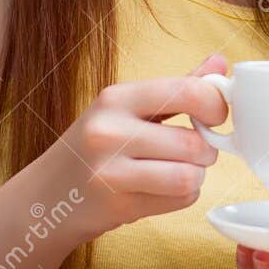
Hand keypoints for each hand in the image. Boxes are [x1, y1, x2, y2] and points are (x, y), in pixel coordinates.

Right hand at [51, 53, 229, 241]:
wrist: (49, 194)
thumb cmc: (96, 147)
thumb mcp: (128, 109)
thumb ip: (176, 88)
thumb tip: (219, 63)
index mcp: (116, 98)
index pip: (187, 92)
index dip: (215, 105)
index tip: (214, 115)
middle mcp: (109, 131)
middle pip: (193, 143)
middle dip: (206, 151)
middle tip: (194, 151)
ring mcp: (110, 171)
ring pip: (189, 176)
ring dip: (195, 177)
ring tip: (179, 171)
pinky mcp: (118, 205)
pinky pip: (179, 200)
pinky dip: (182, 197)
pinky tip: (162, 190)